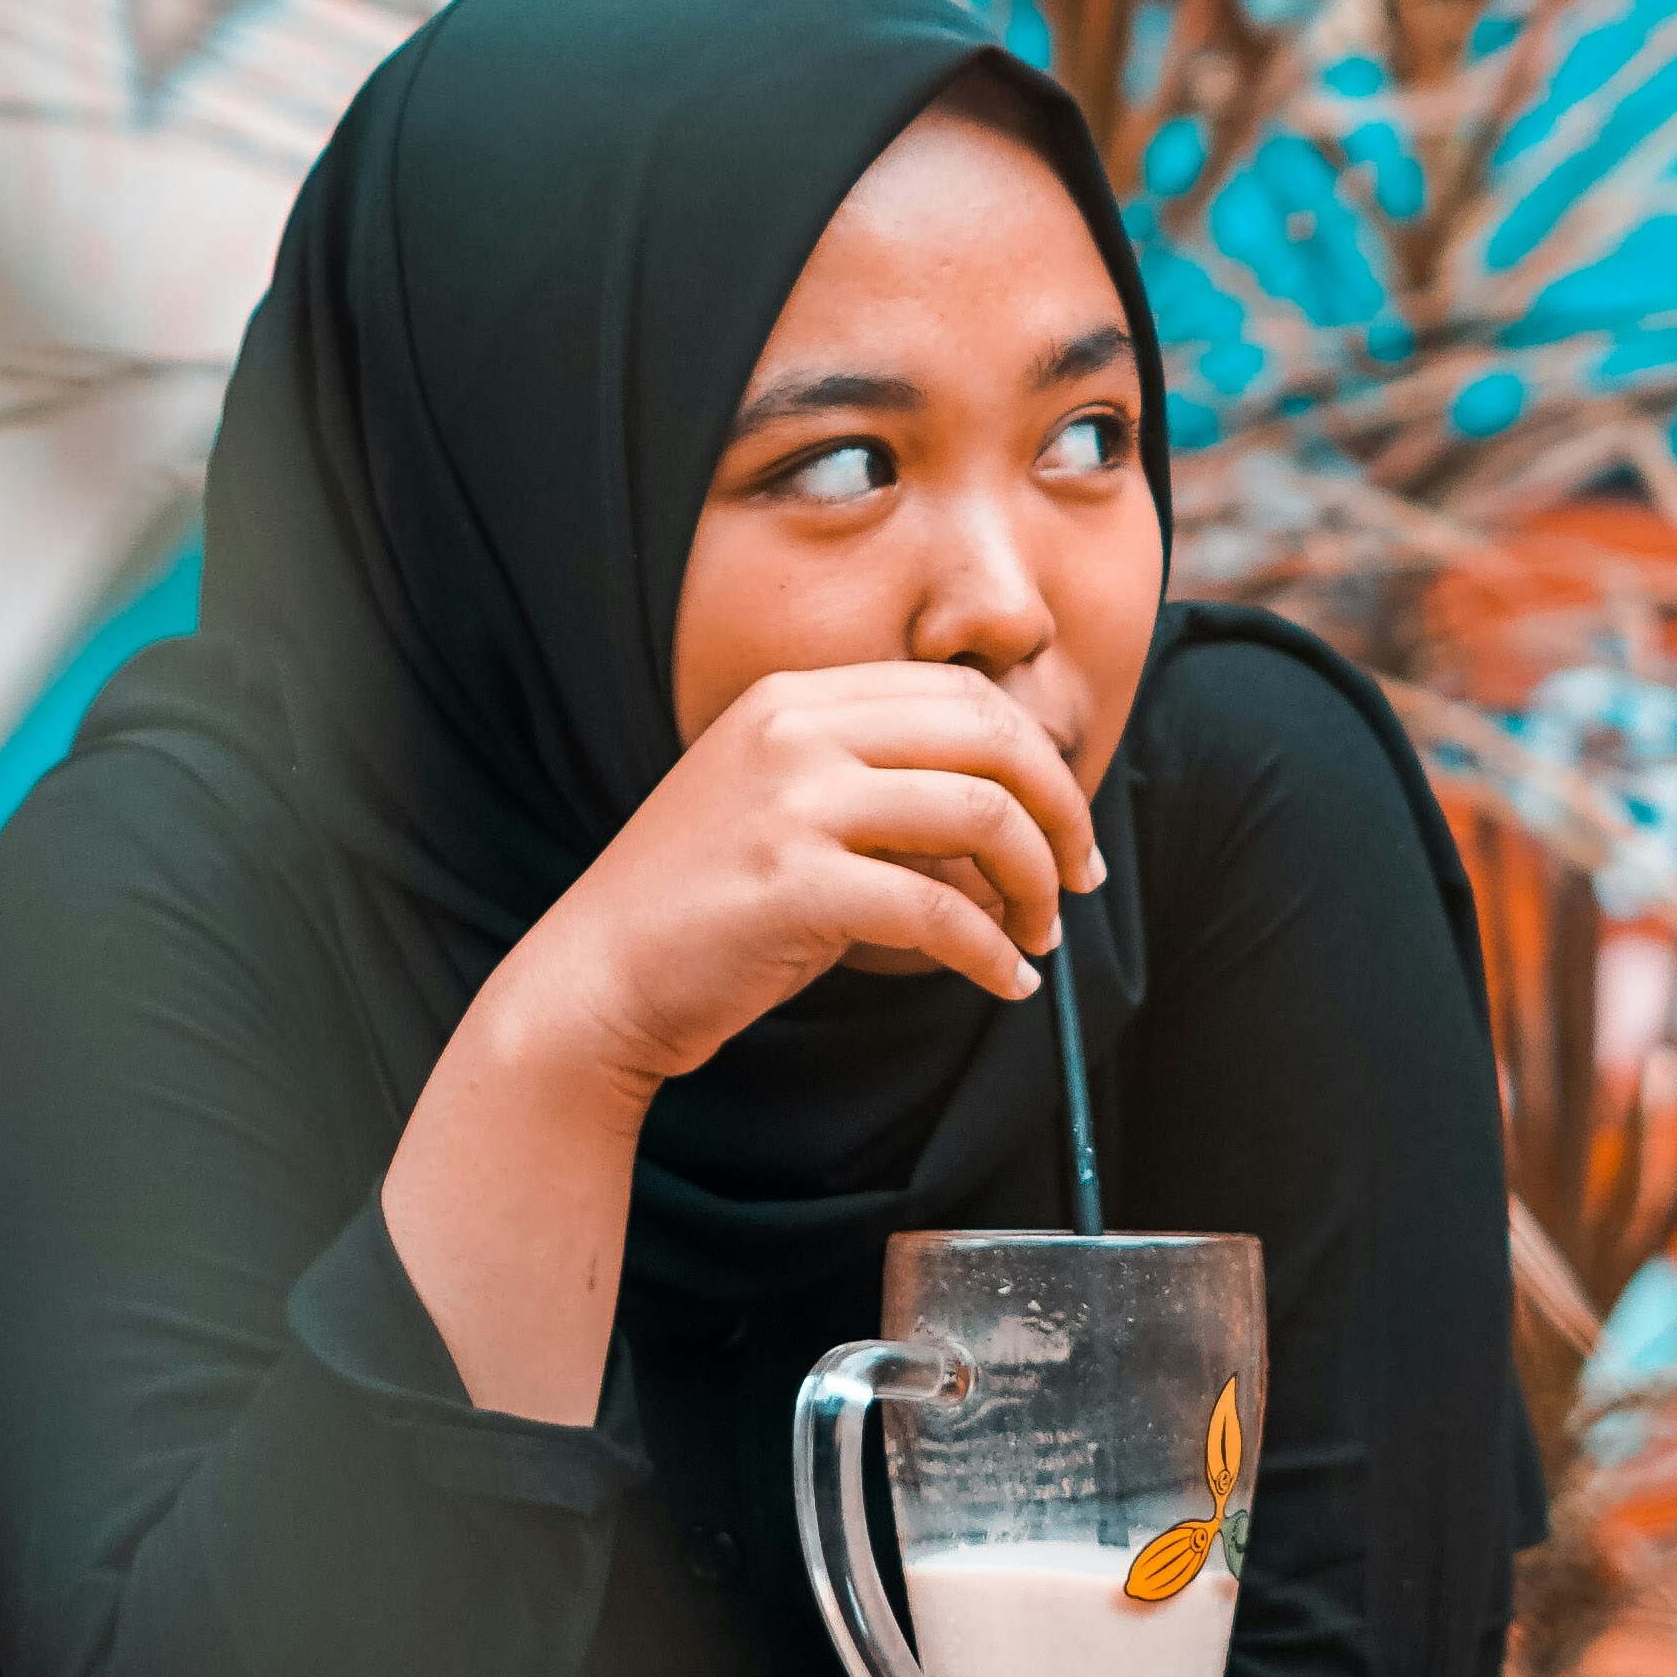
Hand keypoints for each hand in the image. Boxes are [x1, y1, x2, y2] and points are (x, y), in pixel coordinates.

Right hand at [523, 657, 1105, 1095]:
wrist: (596, 978)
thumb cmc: (703, 908)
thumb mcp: (785, 808)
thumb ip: (878, 788)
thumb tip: (1015, 823)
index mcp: (796, 696)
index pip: (961, 692)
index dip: (1038, 758)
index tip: (1066, 829)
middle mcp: (795, 728)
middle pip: (991, 734)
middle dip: (1060, 809)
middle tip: (1080, 879)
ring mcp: (791, 802)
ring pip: (982, 813)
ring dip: (1036, 883)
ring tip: (1040, 938)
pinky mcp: (792, 885)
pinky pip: (939, 911)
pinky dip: (992, 953)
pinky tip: (1005, 984)